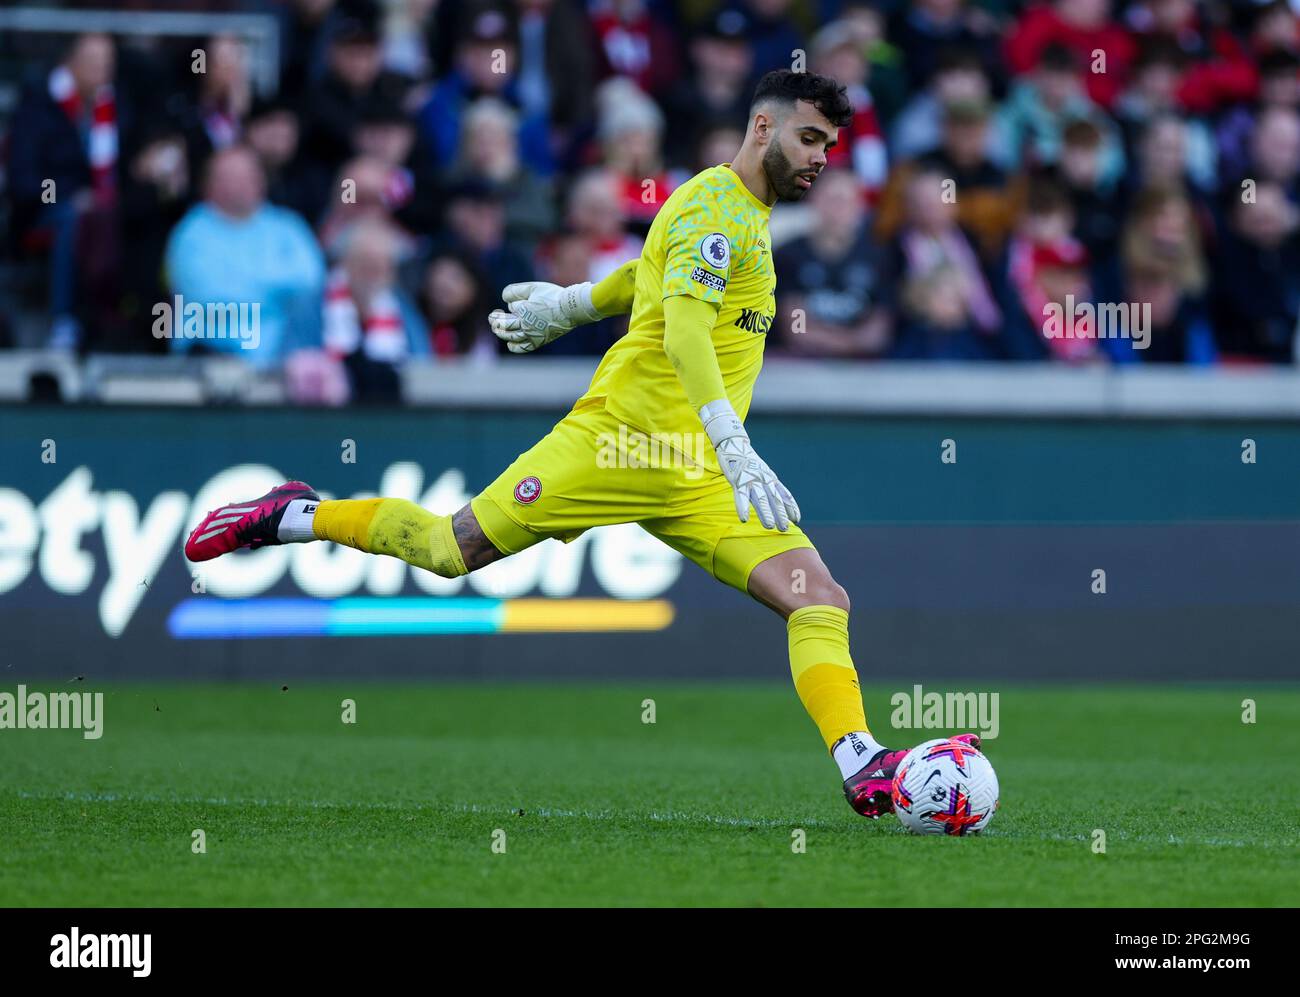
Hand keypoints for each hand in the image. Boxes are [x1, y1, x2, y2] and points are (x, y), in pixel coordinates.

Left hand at [488, 281, 601, 352]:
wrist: (571, 310)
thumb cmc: (553, 296)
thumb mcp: (533, 287)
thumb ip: (515, 290)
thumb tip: (504, 299)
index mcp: (524, 310)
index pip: (510, 308)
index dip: (511, 305)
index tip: (514, 303)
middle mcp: (525, 325)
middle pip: (504, 325)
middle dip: (495, 319)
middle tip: (493, 316)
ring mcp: (532, 335)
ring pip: (510, 337)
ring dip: (501, 332)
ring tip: (497, 328)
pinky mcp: (539, 341)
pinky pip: (522, 348)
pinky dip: (514, 346)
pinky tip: (510, 343)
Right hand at [700, 400, 800, 530]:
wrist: (733, 442)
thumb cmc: (747, 460)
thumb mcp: (762, 471)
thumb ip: (769, 485)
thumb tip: (776, 499)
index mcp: (770, 477)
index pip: (784, 493)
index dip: (791, 506)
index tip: (797, 519)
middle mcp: (763, 478)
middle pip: (774, 498)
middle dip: (780, 514)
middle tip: (785, 528)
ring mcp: (751, 479)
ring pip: (759, 498)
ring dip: (765, 512)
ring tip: (769, 526)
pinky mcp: (737, 479)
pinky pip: (740, 495)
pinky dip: (742, 507)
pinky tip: (744, 519)